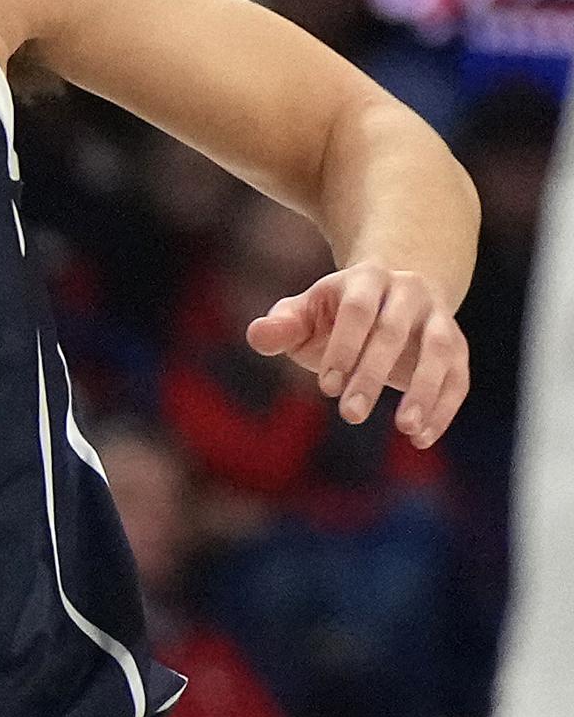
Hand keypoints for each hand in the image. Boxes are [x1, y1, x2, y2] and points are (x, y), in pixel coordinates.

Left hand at [245, 260, 469, 445]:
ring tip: (406, 430)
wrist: (390, 296)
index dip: (343, 346)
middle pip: (393, 331)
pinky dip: (444, 407)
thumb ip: (281, 325)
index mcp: (366, 278)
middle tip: (351, 415)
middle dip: (372, 374)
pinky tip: (422, 438)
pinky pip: (458, 376)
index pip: (357, 309)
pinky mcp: (457, 346)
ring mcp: (438, 317)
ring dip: (425, 390)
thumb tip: (258, 335)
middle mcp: (408, 291)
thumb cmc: (334, 314)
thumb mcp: (304, 314)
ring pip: (439, 351)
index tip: (326, 387)